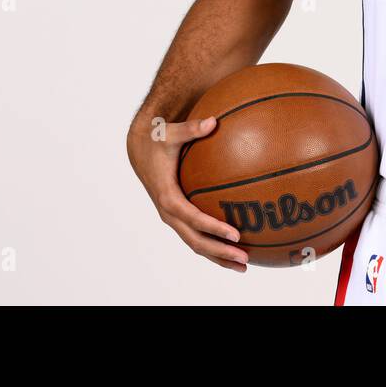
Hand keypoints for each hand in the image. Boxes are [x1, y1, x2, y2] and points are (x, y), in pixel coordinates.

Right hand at [127, 114, 250, 271]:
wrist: (141, 149)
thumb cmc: (158, 139)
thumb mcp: (171, 132)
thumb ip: (192, 128)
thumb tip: (213, 121)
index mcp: (167, 195)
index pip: (193, 218)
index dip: (214, 227)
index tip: (236, 234)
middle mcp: (170, 212)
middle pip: (196, 240)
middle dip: (220, 252)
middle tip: (245, 258)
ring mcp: (174, 217)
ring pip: (197, 244)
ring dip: (219, 256)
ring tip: (244, 265)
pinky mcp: (179, 216)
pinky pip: (198, 235)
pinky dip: (215, 244)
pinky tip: (236, 248)